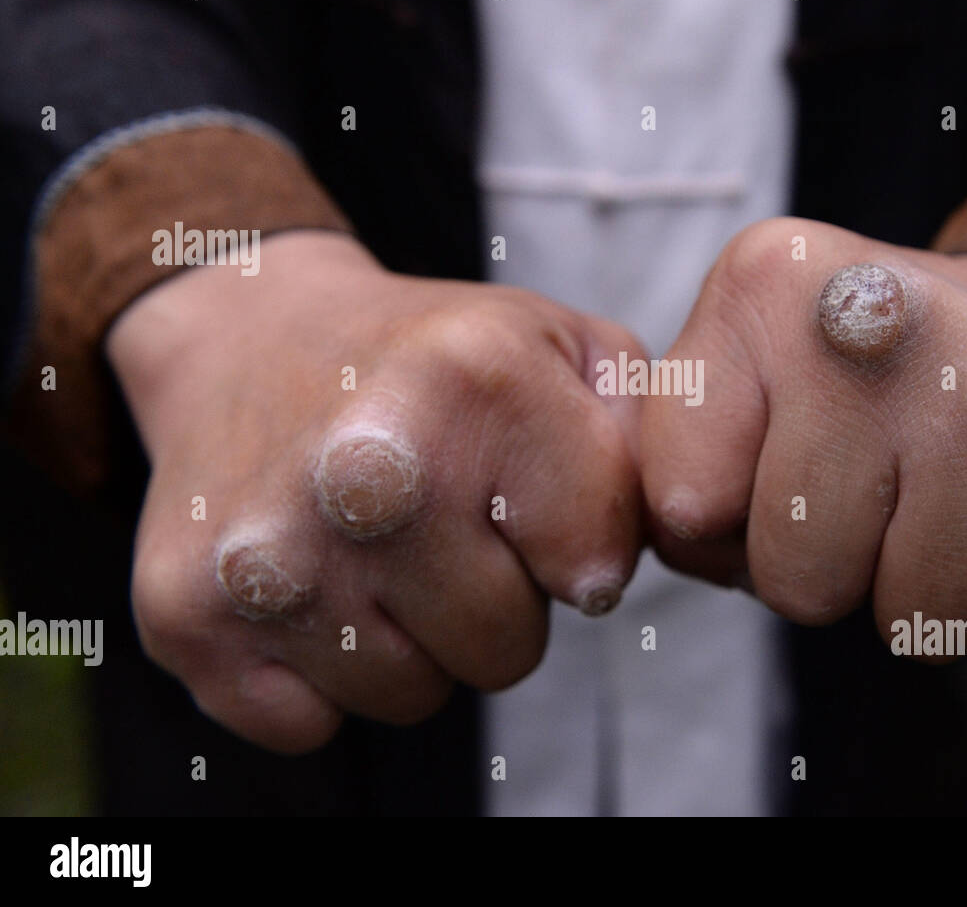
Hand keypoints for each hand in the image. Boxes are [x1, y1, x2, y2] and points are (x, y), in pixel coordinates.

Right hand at [107, 231, 643, 750]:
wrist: (251, 336)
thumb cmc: (432, 357)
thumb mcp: (565, 347)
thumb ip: (653, 434)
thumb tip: (683, 533)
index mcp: (476, 381)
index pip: (599, 576)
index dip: (577, 545)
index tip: (529, 496)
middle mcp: (366, 473)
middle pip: (505, 653)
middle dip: (492, 598)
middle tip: (440, 516)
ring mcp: (267, 555)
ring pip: (410, 696)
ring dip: (407, 635)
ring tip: (372, 541)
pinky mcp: (187, 619)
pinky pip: (311, 725)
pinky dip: (317, 672)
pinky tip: (310, 579)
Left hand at [640, 218, 966, 652]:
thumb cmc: (891, 381)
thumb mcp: (753, 369)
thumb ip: (682, 450)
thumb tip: (681, 532)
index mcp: (766, 284)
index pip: (681, 511)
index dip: (732, 529)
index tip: (787, 474)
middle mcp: (879, 318)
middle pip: (797, 582)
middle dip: (840, 568)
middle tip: (894, 487)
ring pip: (916, 622)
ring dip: (938, 588)